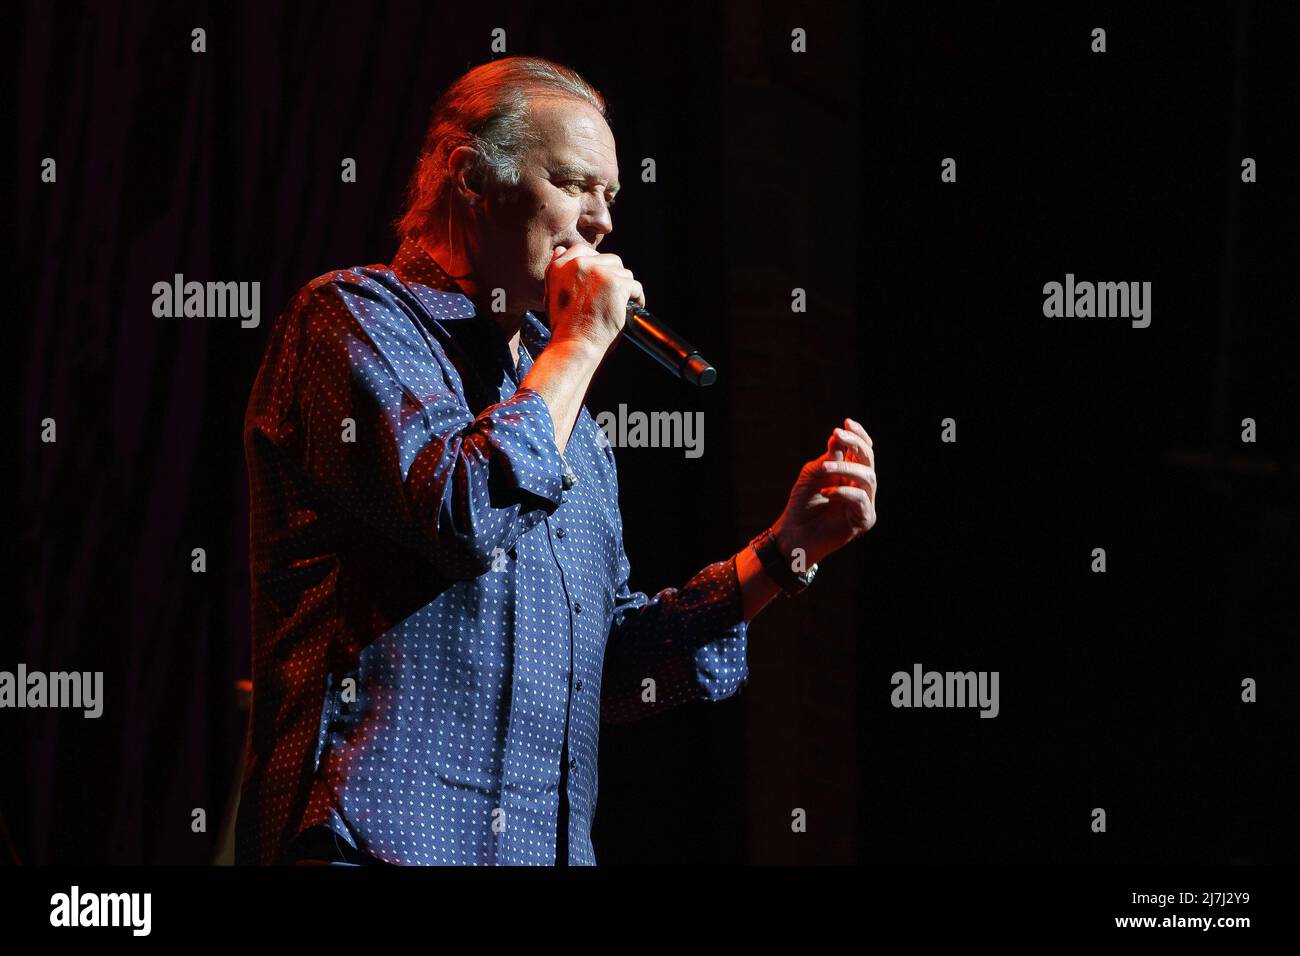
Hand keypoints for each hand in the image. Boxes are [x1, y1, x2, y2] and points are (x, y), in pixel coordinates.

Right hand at [543, 241, 645, 356]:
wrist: (574, 345)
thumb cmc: (564, 327)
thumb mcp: (550, 294)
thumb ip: (556, 271)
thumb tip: (560, 250)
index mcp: (561, 266)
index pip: (584, 250)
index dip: (596, 265)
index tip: (601, 282)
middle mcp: (579, 264)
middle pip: (608, 260)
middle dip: (613, 277)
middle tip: (613, 296)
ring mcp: (598, 272)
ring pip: (623, 272)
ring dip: (625, 287)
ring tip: (621, 304)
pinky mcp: (615, 284)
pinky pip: (635, 286)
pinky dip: (637, 298)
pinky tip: (631, 307)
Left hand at [770, 418, 876, 567]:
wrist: (794, 534)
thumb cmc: (802, 504)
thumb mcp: (813, 474)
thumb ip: (828, 457)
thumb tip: (838, 436)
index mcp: (851, 473)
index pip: (863, 450)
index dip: (859, 435)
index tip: (846, 422)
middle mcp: (861, 486)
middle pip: (869, 460)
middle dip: (855, 444)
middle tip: (838, 434)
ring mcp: (865, 503)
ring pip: (867, 477)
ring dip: (845, 468)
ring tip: (824, 469)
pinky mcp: (864, 520)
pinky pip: (861, 499)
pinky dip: (843, 492)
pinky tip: (825, 492)